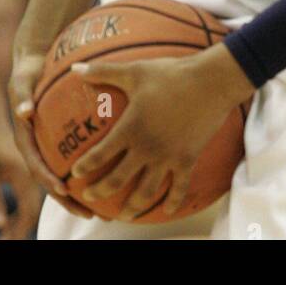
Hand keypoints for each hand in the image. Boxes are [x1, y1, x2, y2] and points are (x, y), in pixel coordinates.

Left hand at [0, 119, 42, 238]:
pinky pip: (28, 198)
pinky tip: (8, 222)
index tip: (7, 242)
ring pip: (32, 205)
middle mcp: (33, 175)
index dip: (20, 230)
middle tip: (5, 243)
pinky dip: (20, 213)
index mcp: (25, 174)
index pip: (29, 210)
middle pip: (33, 210)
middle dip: (21, 231)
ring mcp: (32, 174)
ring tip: (5, 238)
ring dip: (20, 224)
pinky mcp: (27, 175)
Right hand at [7, 42, 93, 218]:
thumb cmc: (27, 72)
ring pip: (66, 176)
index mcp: (26, 141)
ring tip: (106, 210)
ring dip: (82, 195)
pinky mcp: (62, 141)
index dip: (49, 180)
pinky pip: (77, 160)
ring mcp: (50, 147)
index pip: (36, 167)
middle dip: (70, 201)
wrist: (32, 64)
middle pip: (53, 181)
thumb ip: (21, 96)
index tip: (64, 190)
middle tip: (91, 214)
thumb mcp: (20, 82)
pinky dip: (91, 171)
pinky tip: (115, 177)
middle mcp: (38, 149)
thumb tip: (24, 112)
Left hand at [70, 45, 253, 219]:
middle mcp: (147, 148)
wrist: (211, 83)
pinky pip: (179, 188)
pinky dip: (171, 203)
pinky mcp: (187, 160)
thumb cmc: (170, 74)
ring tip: (122, 215)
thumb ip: (103, 72)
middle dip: (100, 192)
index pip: (100, 155)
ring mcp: (168, 157)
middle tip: (88, 198)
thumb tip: (75, 68)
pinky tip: (165, 212)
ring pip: (146, 192)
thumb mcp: (134, 71)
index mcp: (131, 128)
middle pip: (118, 180)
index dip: (85, 167)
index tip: (75, 174)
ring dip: (132, 206)